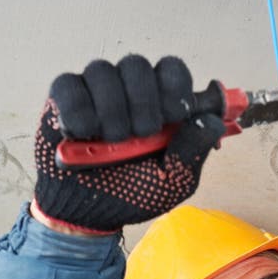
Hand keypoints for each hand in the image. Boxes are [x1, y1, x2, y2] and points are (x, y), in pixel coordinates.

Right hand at [34, 55, 224, 231]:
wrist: (91, 214)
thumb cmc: (134, 193)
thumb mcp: (173, 180)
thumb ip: (193, 150)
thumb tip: (213, 120)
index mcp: (159, 103)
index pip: (171, 69)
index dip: (174, 87)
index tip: (175, 115)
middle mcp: (127, 89)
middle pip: (137, 64)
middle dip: (143, 103)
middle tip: (141, 136)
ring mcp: (94, 91)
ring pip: (102, 70)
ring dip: (111, 112)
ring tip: (110, 142)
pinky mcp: (63, 98)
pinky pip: (69, 85)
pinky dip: (79, 112)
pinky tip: (82, 135)